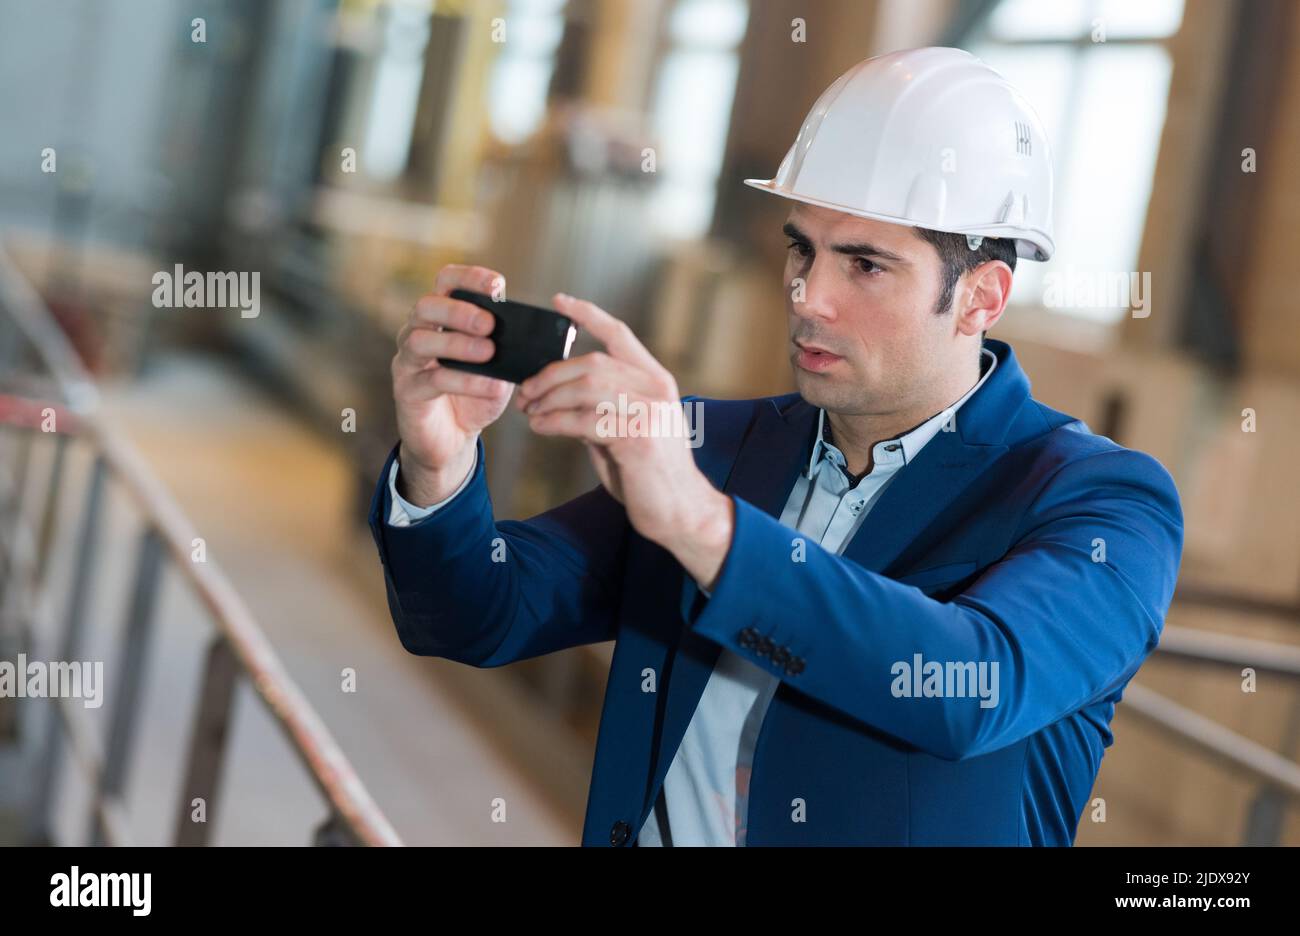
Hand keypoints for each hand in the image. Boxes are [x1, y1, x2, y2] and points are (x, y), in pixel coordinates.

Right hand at [392, 264, 513, 497]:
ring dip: (457, 343)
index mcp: (440, 319)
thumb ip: (507, 349)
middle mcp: (416, 333)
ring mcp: (407, 362)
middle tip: (490, 324)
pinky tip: (491, 386)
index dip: (469, 278)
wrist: (452, 440)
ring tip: (489, 352)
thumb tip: (529, 334)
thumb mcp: (498, 369)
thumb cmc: (474, 396)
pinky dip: (465, 381)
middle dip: (459, 311)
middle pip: (426, 306)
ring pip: (420, 341)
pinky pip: (433, 380)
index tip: (498, 286)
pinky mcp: (407, 391)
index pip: (445, 283)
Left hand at [513, 294, 730, 563]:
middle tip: (526, 391)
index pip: (620, 335)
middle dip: (550, 374)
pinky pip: (583, 420)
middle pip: (592, 362)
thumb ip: (603, 408)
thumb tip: (562, 396)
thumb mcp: (629, 431)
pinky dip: (554, 421)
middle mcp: (656, 390)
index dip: (588, 315)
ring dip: (548, 398)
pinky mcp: (637, 439)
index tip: (560, 302)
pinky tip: (541, 426)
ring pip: (585, 388)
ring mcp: (649, 412)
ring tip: (529, 411)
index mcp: (657, 381)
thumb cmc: (651, 474)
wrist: (681, 512)